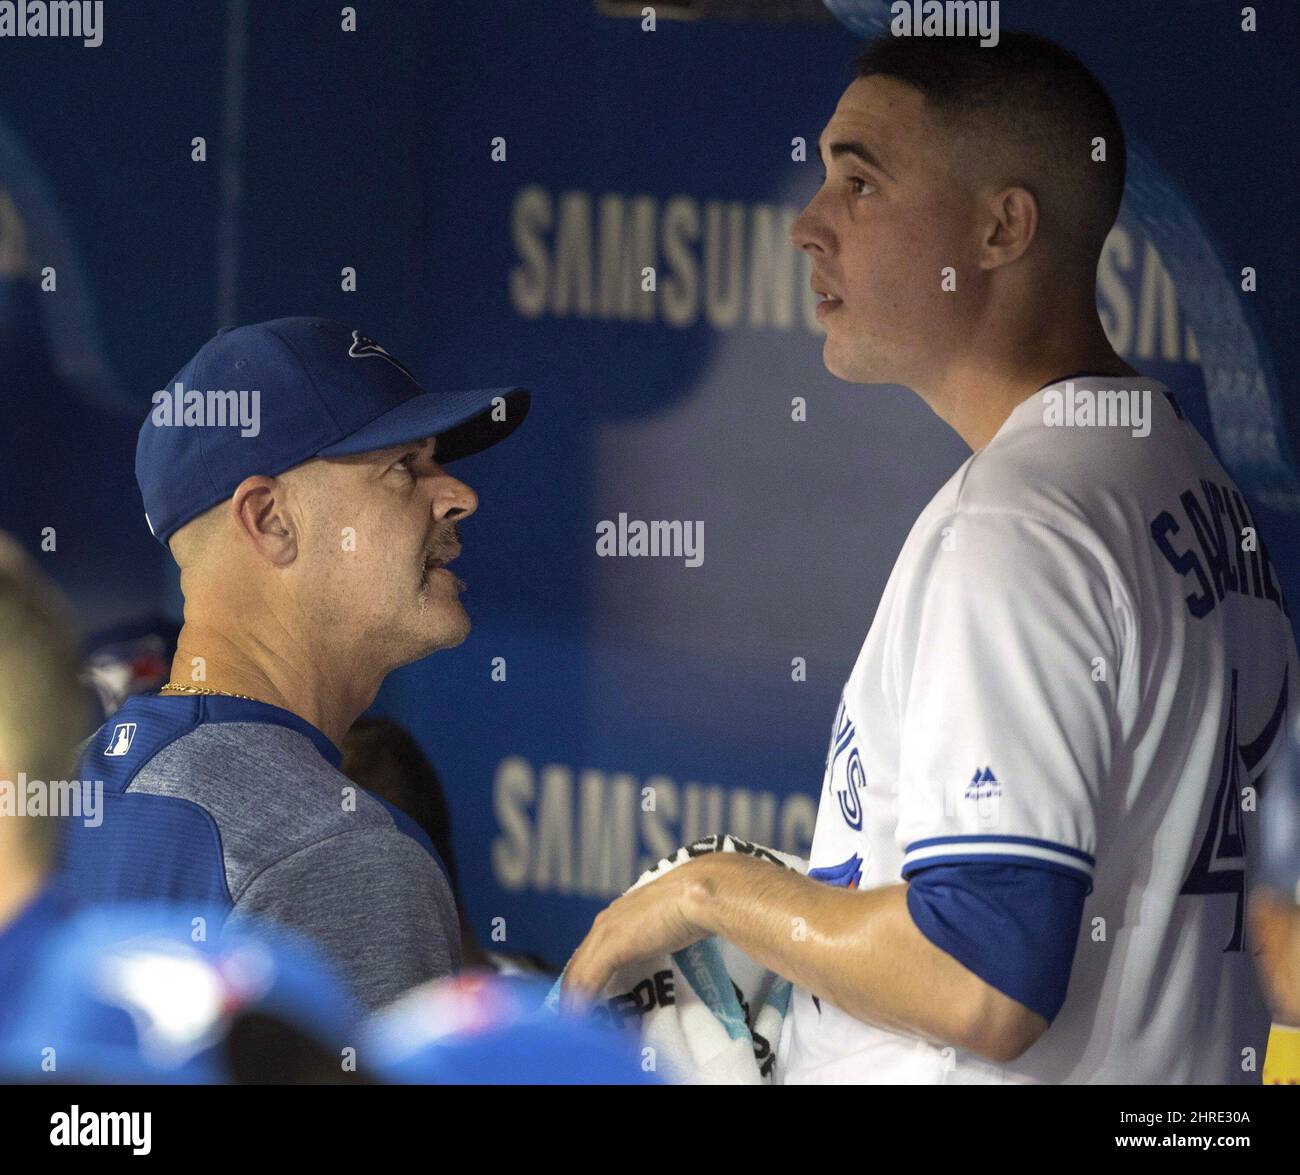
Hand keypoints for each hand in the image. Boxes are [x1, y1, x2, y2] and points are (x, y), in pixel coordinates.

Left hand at [559, 862, 709, 1011]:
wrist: (700, 894)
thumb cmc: (693, 905)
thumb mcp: (666, 926)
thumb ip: (656, 939)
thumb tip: (665, 955)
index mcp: (617, 918)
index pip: (589, 955)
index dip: (585, 981)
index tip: (586, 1005)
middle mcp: (605, 923)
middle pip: (577, 966)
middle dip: (573, 996)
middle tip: (575, 1026)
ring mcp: (605, 933)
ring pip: (577, 975)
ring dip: (573, 1005)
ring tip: (575, 1032)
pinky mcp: (612, 945)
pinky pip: (588, 981)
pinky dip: (582, 1004)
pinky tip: (580, 1022)